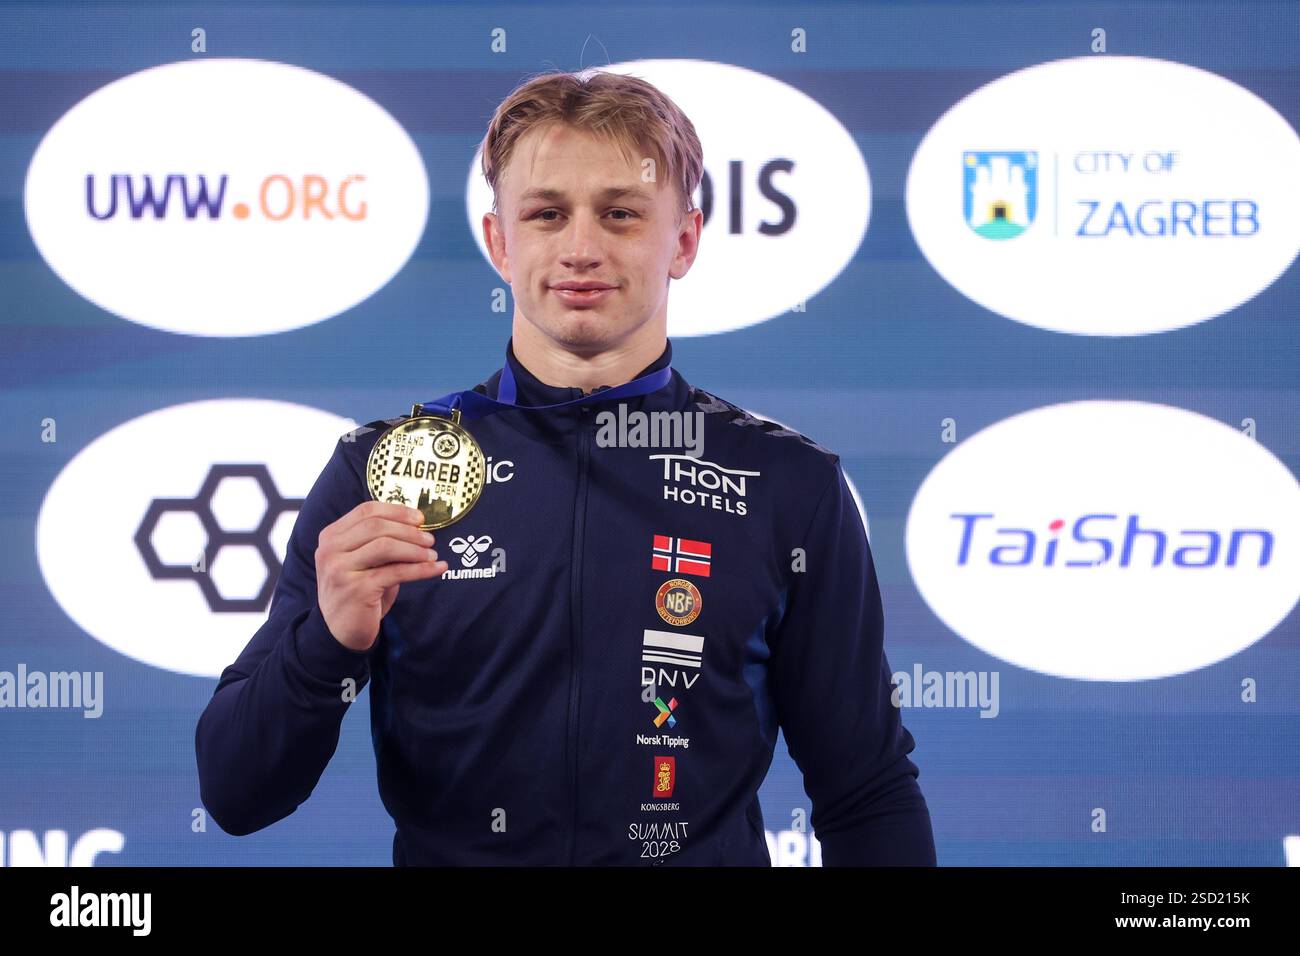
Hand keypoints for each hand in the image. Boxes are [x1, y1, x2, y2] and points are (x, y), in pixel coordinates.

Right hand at [314, 501, 447, 650]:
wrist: (341, 630)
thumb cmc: (359, 590)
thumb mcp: (364, 560)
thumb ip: (379, 540)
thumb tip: (417, 525)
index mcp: (331, 536)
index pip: (366, 511)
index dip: (397, 511)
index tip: (420, 518)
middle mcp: (330, 550)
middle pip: (376, 526)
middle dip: (409, 531)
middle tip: (429, 540)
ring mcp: (340, 570)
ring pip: (386, 546)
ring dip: (415, 549)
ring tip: (432, 554)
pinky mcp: (356, 590)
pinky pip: (396, 572)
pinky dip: (422, 569)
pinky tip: (438, 568)